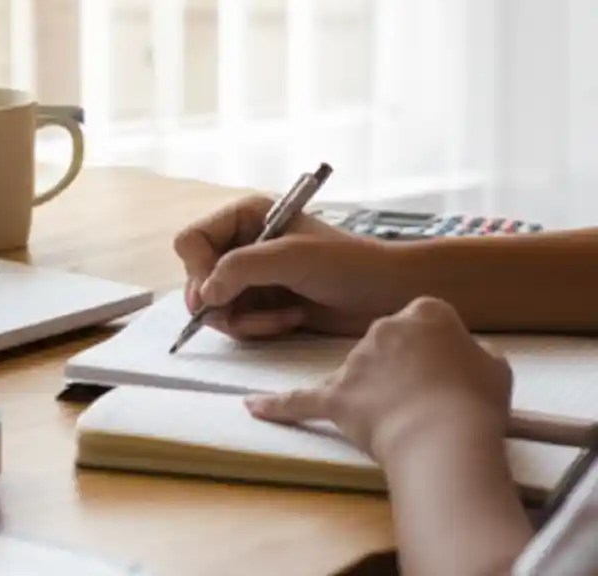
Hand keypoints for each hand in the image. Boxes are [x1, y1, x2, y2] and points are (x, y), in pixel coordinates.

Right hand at [173, 195, 411, 337]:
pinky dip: (257, 328)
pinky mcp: (260, 305)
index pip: (191, 241)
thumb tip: (204, 295)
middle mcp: (241, 244)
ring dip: (244, 320)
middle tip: (245, 312)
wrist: (389, 295)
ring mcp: (249, 277)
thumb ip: (242, 267)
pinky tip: (290, 321)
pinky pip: (234, 323)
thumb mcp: (293, 257)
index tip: (216, 291)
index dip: (198, 268)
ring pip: (213, 307)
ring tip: (281, 317)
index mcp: (245, 217)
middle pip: (196, 278)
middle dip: (222, 301)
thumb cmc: (350, 265)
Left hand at [244, 297, 512, 462]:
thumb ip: (474, 354)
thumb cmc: (475, 403)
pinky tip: (253, 406)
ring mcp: (355, 361)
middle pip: (386, 342)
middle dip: (402, 368)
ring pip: (358, 372)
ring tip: (409, 421)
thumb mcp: (494, 367)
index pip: (423, 318)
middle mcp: (382, 328)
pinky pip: (300, 400)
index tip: (445, 368)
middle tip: (429, 398)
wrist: (445, 435)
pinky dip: (277, 406)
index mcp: (425, 313)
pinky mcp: (336, 395)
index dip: (434, 348)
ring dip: (377, 393)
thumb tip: (465, 358)